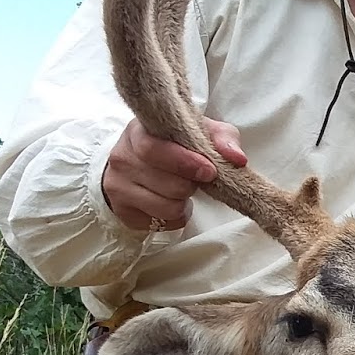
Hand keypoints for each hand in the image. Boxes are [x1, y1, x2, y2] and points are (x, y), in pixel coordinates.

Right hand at [102, 116, 246, 231]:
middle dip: (190, 185)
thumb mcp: (198, 131)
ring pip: (166, 208)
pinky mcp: (123, 211)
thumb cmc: (174, 144)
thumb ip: (222, 138)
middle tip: (194, 179)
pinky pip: (162, 223)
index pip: (153, 150)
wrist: (137, 161)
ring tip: (181, 190)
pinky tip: (170, 202)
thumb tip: (237, 158)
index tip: (209, 171)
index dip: (185, 163)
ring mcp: (117, 186)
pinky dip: (175, 217)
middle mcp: (121, 158)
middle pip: (168, 184)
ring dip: (183, 202)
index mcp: (138, 132)